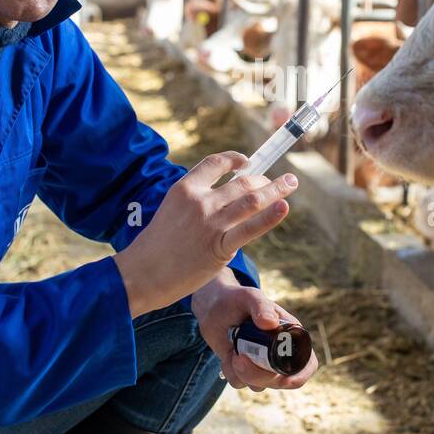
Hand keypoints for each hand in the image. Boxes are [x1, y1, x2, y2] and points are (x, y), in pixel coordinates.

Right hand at [113, 152, 297, 316]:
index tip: (247, 163)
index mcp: (184, 188)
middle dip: (265, 179)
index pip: (216, 163)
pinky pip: (250, 229)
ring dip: (275, 189)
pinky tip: (284, 207)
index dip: (235, 160)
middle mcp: (199, 201)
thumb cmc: (155, 247)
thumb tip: (223, 199)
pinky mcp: (219, 246)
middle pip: (242, 182)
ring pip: (251, 200)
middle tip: (282, 180)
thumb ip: (195, 203)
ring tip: (291, 183)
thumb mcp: (171, 212)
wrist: (142, 273)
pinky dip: (270, 216)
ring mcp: (210, 223)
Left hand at [191, 268, 317, 391]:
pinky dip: (230, 372)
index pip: (306, 365)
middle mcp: (280, 354)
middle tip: (239, 357)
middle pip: (281, 381)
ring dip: (243, 373)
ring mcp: (262, 365)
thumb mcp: (250, 297)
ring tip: (233, 350)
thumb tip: (271, 324)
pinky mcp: (244, 371)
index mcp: (291, 337)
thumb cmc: (238, 300)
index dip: (299, 376)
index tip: (283, 379)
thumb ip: (261, 306)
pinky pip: (240, 382)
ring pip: (259, 385)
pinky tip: (227, 354)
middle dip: (259, 376)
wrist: (214, 307)